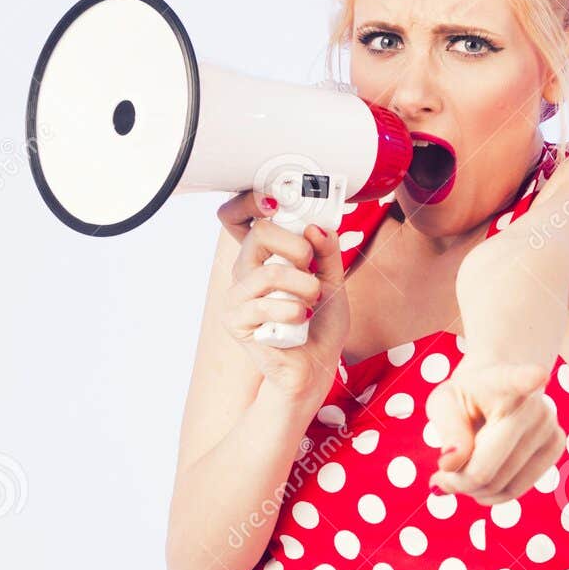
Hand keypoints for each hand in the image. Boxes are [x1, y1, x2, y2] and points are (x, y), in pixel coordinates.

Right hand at [216, 190, 349, 407]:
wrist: (314, 368)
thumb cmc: (319, 325)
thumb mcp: (332, 280)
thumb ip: (327, 252)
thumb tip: (316, 227)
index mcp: (264, 257)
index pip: (249, 216)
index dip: (257, 201)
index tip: (283, 202)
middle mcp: (245, 271)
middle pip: (259, 232)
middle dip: (296, 247)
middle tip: (311, 265)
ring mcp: (237, 297)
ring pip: (268, 273)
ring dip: (303, 287)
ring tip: (312, 302)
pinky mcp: (236, 322)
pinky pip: (264, 306)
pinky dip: (291, 312)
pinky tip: (299, 321)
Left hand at [424, 358, 562, 504]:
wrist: (500, 390)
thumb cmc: (468, 397)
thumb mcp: (444, 403)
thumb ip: (447, 431)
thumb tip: (451, 464)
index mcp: (504, 382)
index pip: (518, 380)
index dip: (528, 378)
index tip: (538, 375)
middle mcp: (535, 406)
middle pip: (486, 470)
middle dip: (457, 481)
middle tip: (441, 474)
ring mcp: (550, 429)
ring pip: (502, 487)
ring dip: (473, 490)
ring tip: (460, 472)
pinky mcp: (555, 449)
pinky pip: (515, 490)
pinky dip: (491, 493)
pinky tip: (480, 477)